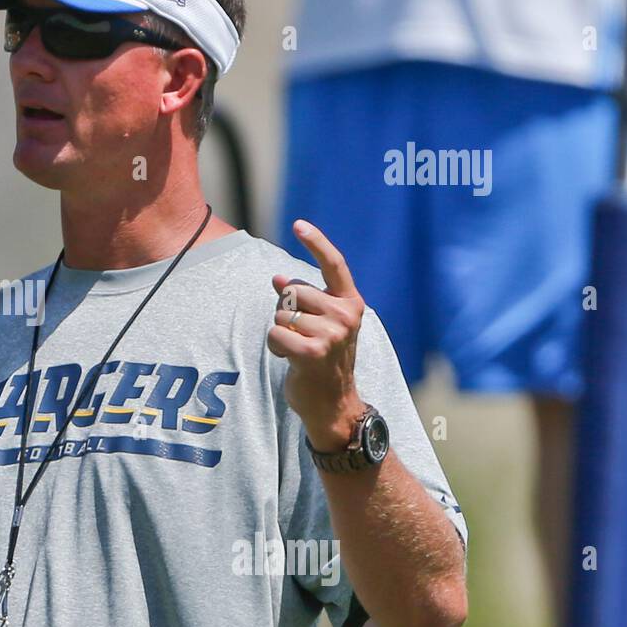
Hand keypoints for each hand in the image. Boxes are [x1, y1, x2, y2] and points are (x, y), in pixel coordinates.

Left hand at [267, 219, 366, 451]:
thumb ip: (305, 299)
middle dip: (286, 310)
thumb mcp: (320, 323)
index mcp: (351, 303)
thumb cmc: (323, 358)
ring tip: (298, 349)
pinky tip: (291, 359)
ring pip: (281, 314)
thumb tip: (278, 277)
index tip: (298, 224)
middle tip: (301, 334)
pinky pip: (275, 334)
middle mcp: (346, 315)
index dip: (316, 242)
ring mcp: (332, 334)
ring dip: (280, 331)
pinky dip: (275, 346)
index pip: (333, 264)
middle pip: (293, 291)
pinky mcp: (313, 352)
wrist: (333, 402)